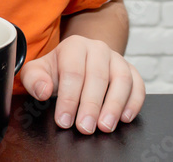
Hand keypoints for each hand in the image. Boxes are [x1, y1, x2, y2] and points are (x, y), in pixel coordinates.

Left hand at [20, 35, 144, 133]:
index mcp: (74, 46)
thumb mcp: (38, 71)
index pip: (73, 72)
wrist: (80, 61)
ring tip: (105, 126)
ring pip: (122, 79)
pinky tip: (125, 118)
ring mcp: (117, 59)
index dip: (68, 98)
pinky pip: (138, 85)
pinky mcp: (132, 71)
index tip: (64, 120)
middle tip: (85, 127)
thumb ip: (34, 79)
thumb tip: (42, 91)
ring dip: (115, 105)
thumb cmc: (58, 70)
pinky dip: (134, 102)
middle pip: (98, 76)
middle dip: (91, 105)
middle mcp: (98, 49)